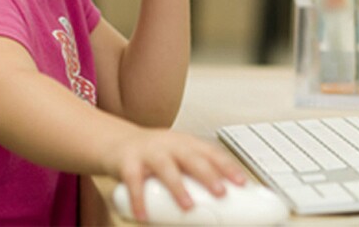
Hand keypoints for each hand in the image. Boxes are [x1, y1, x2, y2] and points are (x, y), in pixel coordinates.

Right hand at [112, 128, 246, 221]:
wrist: (116, 143)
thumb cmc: (153, 155)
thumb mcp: (175, 159)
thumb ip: (192, 179)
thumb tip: (213, 212)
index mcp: (186, 144)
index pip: (211, 152)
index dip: (227, 166)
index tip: (241, 182)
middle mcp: (169, 144)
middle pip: (192, 157)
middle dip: (208, 175)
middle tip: (221, 192)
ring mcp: (148, 151)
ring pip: (166, 168)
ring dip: (179, 187)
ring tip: (188, 206)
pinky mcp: (127, 162)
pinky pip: (134, 181)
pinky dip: (139, 199)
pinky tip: (144, 215)